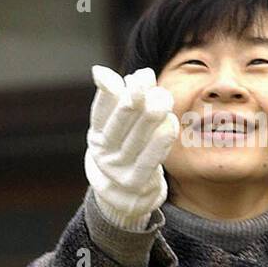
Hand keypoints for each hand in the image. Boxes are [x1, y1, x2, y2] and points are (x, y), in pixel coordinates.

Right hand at [84, 66, 179, 230]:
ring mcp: (120, 171)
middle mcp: (104, 154)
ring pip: (138, 138)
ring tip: (162, 96)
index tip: (134, 75)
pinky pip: (151, 159)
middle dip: (135, 98)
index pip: (101, 112)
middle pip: (119, 123)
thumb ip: (114, 99)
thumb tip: (100, 71)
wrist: (126, 195)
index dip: (113, 91)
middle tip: (148, 78)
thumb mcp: (115, 126)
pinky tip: (171, 121)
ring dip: (152, 114)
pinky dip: (161, 139)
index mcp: (97, 137)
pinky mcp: (138, 183)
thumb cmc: (126, 149)